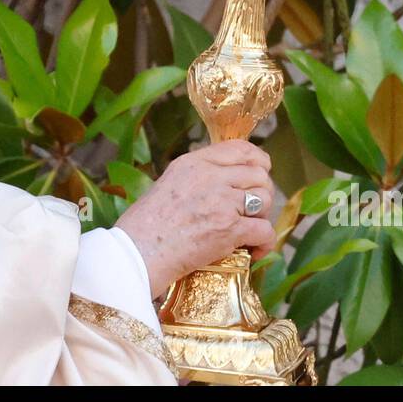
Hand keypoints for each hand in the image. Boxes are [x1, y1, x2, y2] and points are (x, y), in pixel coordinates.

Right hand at [116, 140, 274, 300]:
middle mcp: (211, 176)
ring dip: (262, 216)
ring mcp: (222, 202)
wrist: (137, 252)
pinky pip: (264, 230)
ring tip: (249, 230)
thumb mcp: (168, 183)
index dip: (258, 160)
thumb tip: (222, 180)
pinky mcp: (230, 229)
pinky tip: (254, 250)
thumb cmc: (144, 225)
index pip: (240, 148)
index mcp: (193, 162)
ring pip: (265, 199)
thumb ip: (196, 176)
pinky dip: (264, 243)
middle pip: (258, 174)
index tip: (260, 172)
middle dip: (262, 193)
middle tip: (252, 211)